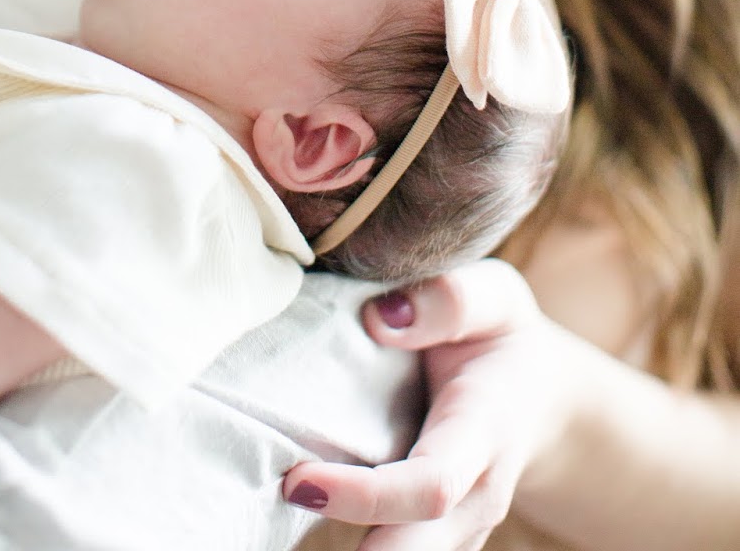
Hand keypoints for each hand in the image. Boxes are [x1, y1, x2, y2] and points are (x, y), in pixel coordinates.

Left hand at [283, 259, 565, 549]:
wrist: (539, 395)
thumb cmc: (502, 338)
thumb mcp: (492, 298)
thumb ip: (449, 300)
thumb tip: (381, 318)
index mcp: (484, 434)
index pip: (429, 486)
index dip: (364, 495)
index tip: (299, 481)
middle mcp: (475, 496)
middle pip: (410, 548)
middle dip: (349, 537)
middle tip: (283, 495)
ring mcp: (459, 526)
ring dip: (342, 535)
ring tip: (289, 494)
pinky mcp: (435, 536)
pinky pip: (393, 548)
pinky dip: (352, 527)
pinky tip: (313, 498)